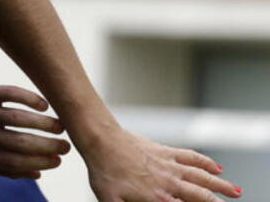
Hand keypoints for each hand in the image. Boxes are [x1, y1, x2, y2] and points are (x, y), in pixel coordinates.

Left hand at [0, 77, 69, 178]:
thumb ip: (5, 166)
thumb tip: (37, 173)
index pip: (13, 162)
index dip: (39, 162)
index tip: (58, 161)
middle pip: (18, 142)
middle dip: (46, 146)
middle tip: (66, 146)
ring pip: (17, 119)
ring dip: (43, 124)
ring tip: (60, 127)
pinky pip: (9, 93)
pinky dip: (29, 99)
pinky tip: (44, 106)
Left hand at [82, 127, 239, 200]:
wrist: (101, 141)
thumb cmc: (103, 171)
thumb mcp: (111, 201)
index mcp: (156, 198)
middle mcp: (168, 182)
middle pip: (201, 196)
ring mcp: (169, 165)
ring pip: (201, 176)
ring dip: (221, 184)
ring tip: (236, 191)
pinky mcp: (165, 151)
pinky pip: (190, 157)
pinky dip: (206, 162)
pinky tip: (217, 167)